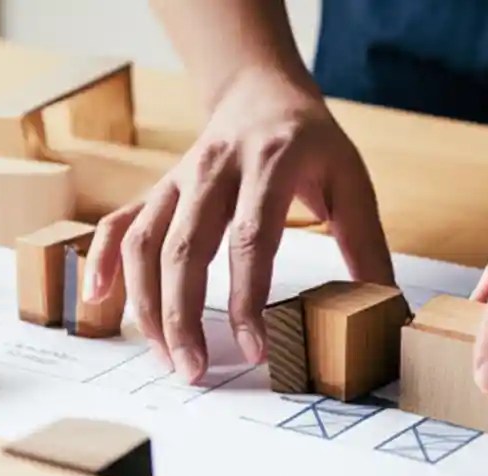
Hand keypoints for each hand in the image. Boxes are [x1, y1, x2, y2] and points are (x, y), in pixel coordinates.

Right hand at [84, 69, 394, 382]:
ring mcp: (177, 179)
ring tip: (166, 358)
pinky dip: (105, 263)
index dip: (247, 301)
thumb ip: (366, 246)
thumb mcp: (351, 182)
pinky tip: (100, 301)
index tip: (255, 350)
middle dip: (183, 318)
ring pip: (145, 244)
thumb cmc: (311, 143)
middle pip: (185, 250)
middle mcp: (213, 169)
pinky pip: (122, 226)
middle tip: (195, 372)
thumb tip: (387, 310)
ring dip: (147, 307)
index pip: (251, 241)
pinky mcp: (157, 190)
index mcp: (269, 164)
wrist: (261, 92)